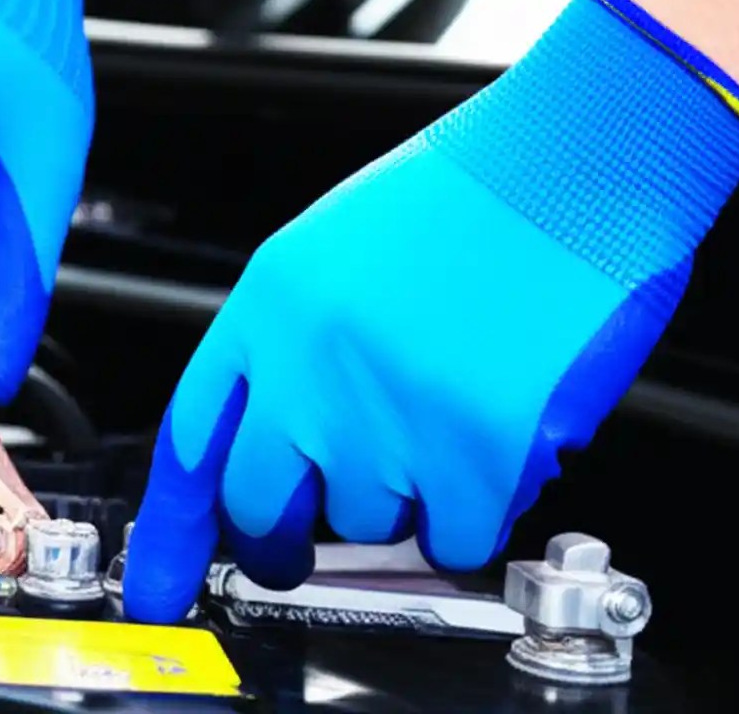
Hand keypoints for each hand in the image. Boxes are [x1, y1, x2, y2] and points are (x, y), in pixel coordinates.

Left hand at [122, 0, 738, 623]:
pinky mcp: (470, 450)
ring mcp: (385, 413)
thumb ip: (292, 350)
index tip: (162, 582)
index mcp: (268, 309)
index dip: (175, 528)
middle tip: (300, 549)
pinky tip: (492, 449)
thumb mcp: (333, 253)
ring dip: (404, 498)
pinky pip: (454, 539)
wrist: (576, 156)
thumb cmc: (468, 194)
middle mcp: (309, 366)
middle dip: (281, 545)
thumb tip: (278, 445)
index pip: (193, 444)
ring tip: (446, 418)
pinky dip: (473, 513)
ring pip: (367, 524)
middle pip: (263, 507)